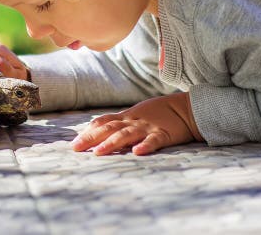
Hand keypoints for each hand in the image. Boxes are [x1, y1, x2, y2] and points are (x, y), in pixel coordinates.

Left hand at [71, 92, 203, 155]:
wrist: (186, 108)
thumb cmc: (160, 113)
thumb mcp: (137, 114)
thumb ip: (120, 123)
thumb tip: (97, 130)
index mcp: (128, 117)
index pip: (104, 122)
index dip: (89, 131)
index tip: (74, 142)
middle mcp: (134, 122)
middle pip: (110, 128)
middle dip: (92, 138)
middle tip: (76, 148)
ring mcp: (149, 127)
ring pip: (127, 134)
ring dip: (112, 143)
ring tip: (99, 152)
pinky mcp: (165, 134)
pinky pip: (154, 140)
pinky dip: (146, 145)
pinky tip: (137, 152)